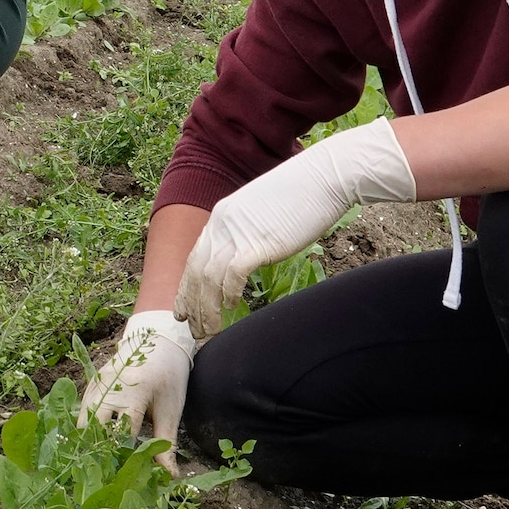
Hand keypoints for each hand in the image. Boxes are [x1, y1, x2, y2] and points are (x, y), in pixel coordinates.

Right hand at [81, 312, 196, 475]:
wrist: (160, 343)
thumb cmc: (169, 378)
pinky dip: (86, 426)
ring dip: (89, 439)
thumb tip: (170, 475)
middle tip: (105, 472)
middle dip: (99, 450)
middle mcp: (110, 388)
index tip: (124, 475)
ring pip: (83, 419)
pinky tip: (93, 442)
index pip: (121, 434)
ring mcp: (98, 384)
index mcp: (133, 395)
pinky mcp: (92, 383)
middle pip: (94, 427)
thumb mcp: (171, 411)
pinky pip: (82, 409)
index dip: (122, 456)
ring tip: (97, 460)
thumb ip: (166, 444)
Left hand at [173, 118, 413, 341]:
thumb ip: (249, 232)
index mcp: (222, 217)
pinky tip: (233, 308)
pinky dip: (229, 294)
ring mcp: (239, 233)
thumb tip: (248, 255)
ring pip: (209, 279)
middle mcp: (222, 225)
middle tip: (196, 332)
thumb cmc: (302, 194)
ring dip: (208, 309)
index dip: (186, 288)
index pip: (194, 258)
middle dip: (192, 306)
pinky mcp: (259, 243)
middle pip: (195, 272)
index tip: (184, 312)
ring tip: (211, 332)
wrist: (324, 176)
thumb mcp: (262, 212)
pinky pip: (233, 275)